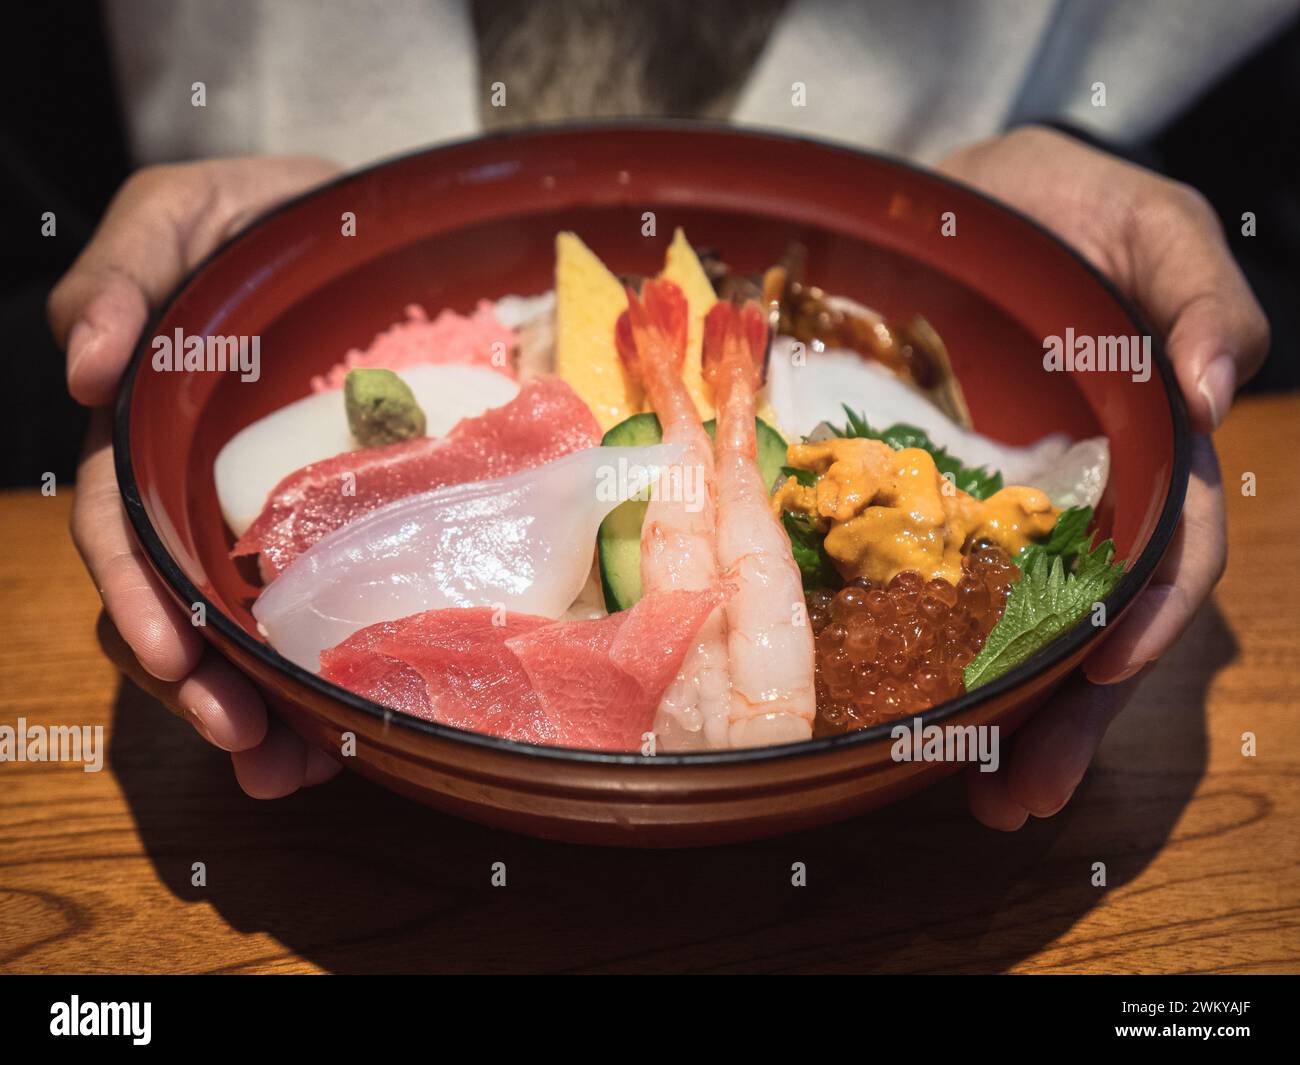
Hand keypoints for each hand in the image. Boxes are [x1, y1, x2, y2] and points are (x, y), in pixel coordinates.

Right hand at [52, 157, 343, 797]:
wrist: (373, 226)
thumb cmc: (268, 218)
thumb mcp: (184, 213)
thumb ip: (123, 270)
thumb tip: (77, 365)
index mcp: (149, 436)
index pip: (120, 535)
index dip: (140, 602)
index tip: (176, 661)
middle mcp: (197, 492)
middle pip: (176, 610)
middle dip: (200, 687)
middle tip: (250, 743)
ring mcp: (267, 518)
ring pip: (240, 633)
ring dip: (259, 708)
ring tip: (296, 767)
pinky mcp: (340, 528)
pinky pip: (321, 610)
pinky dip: (321, 675)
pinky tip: (338, 735)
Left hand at [938, 126, 1268, 829]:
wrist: (947, 203)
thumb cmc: (1056, 206)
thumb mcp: (1142, 221)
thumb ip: (1196, 286)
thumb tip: (1224, 378)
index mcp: (1151, 448)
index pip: (1170, 548)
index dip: (1149, 611)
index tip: (1107, 669)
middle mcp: (1088, 500)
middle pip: (1099, 625)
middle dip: (1074, 714)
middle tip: (1022, 797)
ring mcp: (1010, 515)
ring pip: (1026, 634)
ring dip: (1015, 723)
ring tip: (984, 801)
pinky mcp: (932, 512)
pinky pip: (940, 598)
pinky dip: (940, 663)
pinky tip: (919, 728)